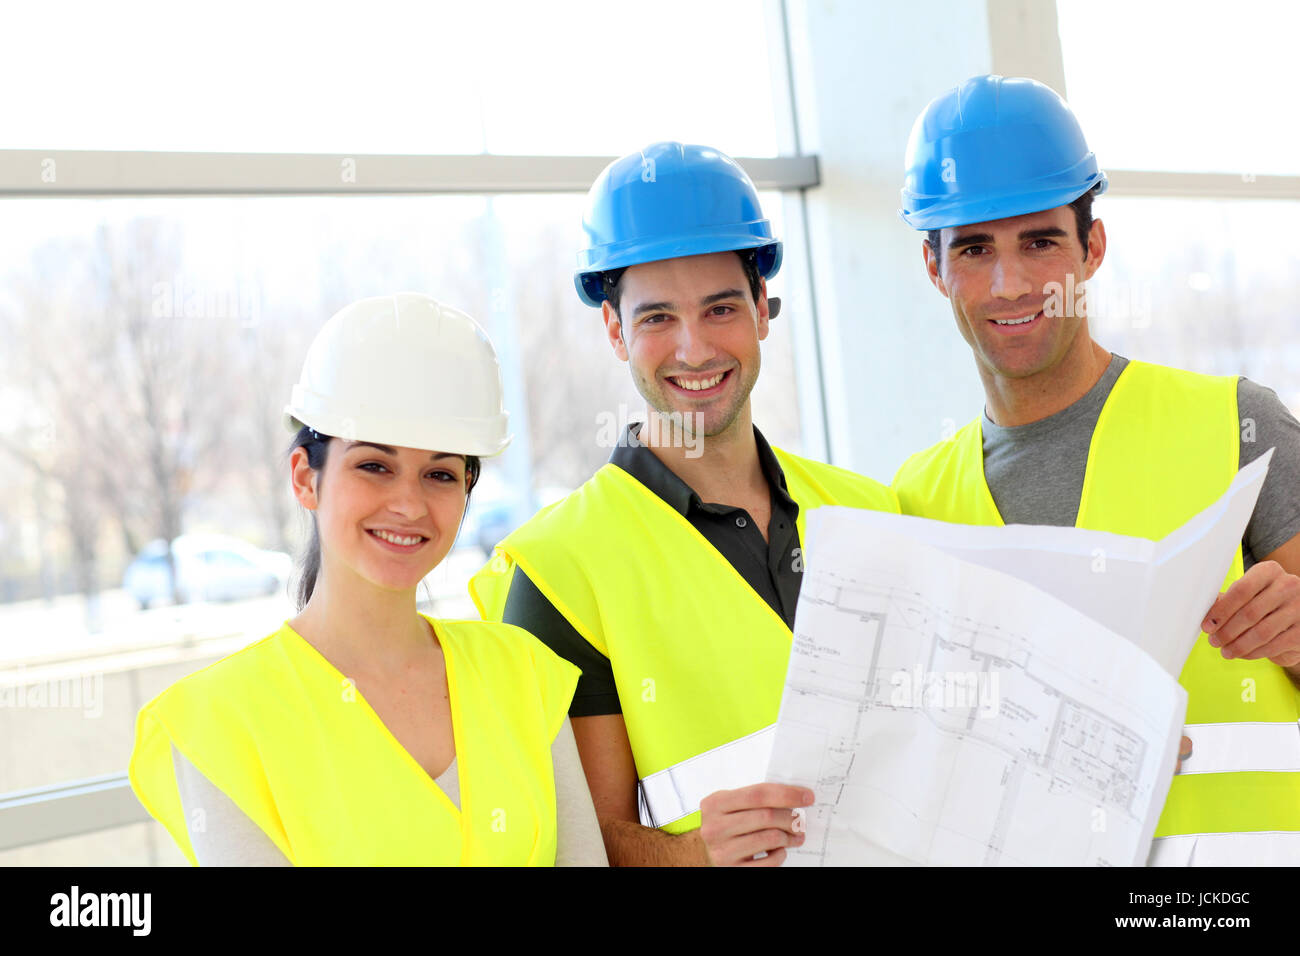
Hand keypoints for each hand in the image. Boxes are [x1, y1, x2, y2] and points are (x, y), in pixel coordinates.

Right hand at [698, 783, 812, 866]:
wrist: (704, 851)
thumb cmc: (725, 825)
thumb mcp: (731, 805)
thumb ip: (754, 798)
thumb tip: (793, 795)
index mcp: (715, 804)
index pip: (758, 794)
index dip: (786, 794)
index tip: (806, 796)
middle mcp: (715, 827)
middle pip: (766, 816)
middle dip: (790, 817)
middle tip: (801, 820)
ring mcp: (723, 850)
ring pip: (770, 838)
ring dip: (789, 836)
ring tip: (795, 836)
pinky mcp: (733, 869)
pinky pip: (769, 861)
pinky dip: (780, 854)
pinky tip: (780, 850)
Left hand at [1201, 561, 1299, 668]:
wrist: (1297, 618)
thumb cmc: (1266, 603)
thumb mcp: (1248, 594)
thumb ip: (1228, 598)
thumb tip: (1204, 607)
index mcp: (1269, 571)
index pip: (1241, 590)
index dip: (1221, 610)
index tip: (1207, 625)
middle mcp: (1288, 585)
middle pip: (1250, 613)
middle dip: (1227, 631)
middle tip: (1214, 641)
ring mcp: (1299, 607)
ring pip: (1261, 632)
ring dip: (1238, 645)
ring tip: (1225, 651)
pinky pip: (1274, 645)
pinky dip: (1254, 652)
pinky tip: (1243, 654)